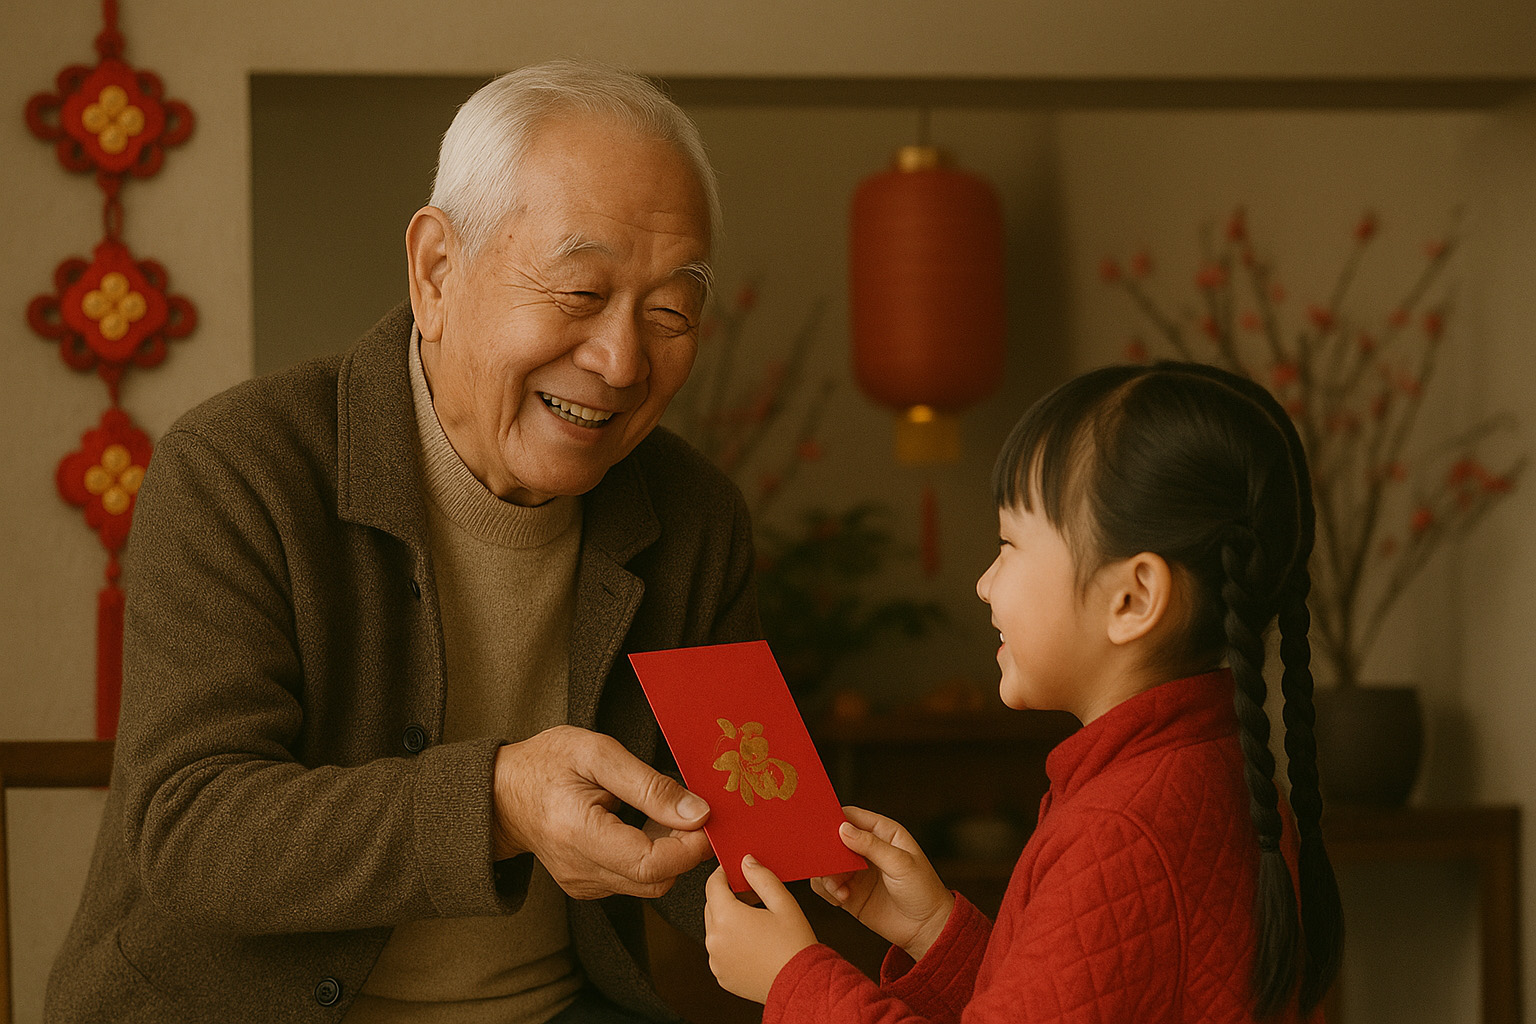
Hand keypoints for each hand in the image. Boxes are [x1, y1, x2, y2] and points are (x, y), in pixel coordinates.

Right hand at [492, 725, 711, 898]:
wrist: (502, 792)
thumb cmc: (547, 763)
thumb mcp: (598, 754)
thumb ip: (650, 785)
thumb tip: (697, 813)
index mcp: (579, 834)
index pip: (651, 864)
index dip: (689, 846)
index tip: (708, 817)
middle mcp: (581, 871)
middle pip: (656, 880)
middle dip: (684, 848)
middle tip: (688, 807)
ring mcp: (583, 884)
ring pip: (648, 883)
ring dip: (668, 852)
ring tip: (660, 811)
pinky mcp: (587, 886)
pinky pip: (633, 880)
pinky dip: (648, 856)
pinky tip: (642, 824)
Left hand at [703, 857, 816, 1003]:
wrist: (801, 985)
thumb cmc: (795, 946)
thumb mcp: (783, 903)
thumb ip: (761, 878)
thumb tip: (746, 862)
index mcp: (727, 918)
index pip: (712, 885)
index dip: (722, 873)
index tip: (733, 870)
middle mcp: (715, 940)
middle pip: (712, 906)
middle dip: (728, 897)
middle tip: (752, 895)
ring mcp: (716, 960)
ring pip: (715, 929)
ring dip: (729, 920)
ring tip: (756, 921)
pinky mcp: (721, 975)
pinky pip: (720, 951)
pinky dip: (730, 943)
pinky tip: (753, 942)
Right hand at [812, 806, 953, 960]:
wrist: (926, 929)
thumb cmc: (922, 890)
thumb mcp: (900, 863)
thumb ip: (871, 846)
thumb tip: (842, 829)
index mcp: (883, 832)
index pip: (851, 816)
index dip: (833, 818)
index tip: (818, 828)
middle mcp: (866, 849)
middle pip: (833, 839)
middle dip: (825, 850)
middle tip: (825, 864)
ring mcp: (856, 871)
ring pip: (826, 863)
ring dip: (826, 875)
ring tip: (840, 890)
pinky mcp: (849, 892)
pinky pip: (826, 885)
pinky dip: (826, 890)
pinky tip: (842, 899)